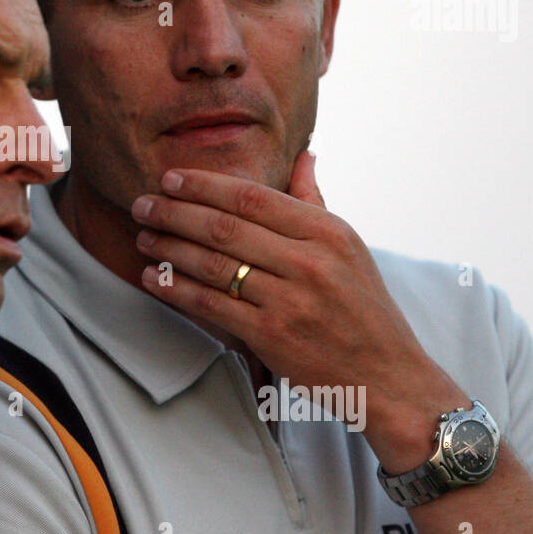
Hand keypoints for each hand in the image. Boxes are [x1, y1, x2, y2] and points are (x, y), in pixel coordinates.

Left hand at [132, 150, 466, 469]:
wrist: (390, 378)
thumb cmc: (364, 309)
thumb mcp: (349, 247)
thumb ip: (315, 202)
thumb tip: (304, 155)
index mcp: (328, 232)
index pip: (253, 198)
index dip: (205, 185)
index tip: (171, 179)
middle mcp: (310, 262)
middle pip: (225, 227)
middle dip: (175, 213)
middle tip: (142, 204)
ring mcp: (290, 300)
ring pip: (213, 264)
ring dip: (169, 248)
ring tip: (143, 237)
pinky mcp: (272, 336)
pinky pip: (211, 305)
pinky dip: (175, 288)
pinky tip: (152, 277)